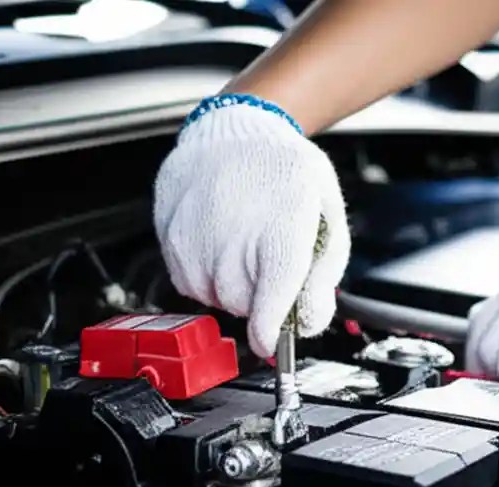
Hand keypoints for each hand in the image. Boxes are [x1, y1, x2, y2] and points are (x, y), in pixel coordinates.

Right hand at [153, 104, 349, 357]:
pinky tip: (220, 239)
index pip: (270, 305)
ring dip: (232, 284)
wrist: (235, 130)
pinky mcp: (171, 239)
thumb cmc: (285, 169)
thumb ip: (324, 275)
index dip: (270, 334)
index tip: (271, 343)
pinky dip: (207, 272)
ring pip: (215, 297)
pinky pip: (190, 283)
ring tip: (243, 241)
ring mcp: (196, 239)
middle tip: (268, 260)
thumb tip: (309, 321)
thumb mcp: (327, 214)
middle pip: (243, 306)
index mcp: (280, 231)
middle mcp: (232, 237)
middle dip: (260, 296)